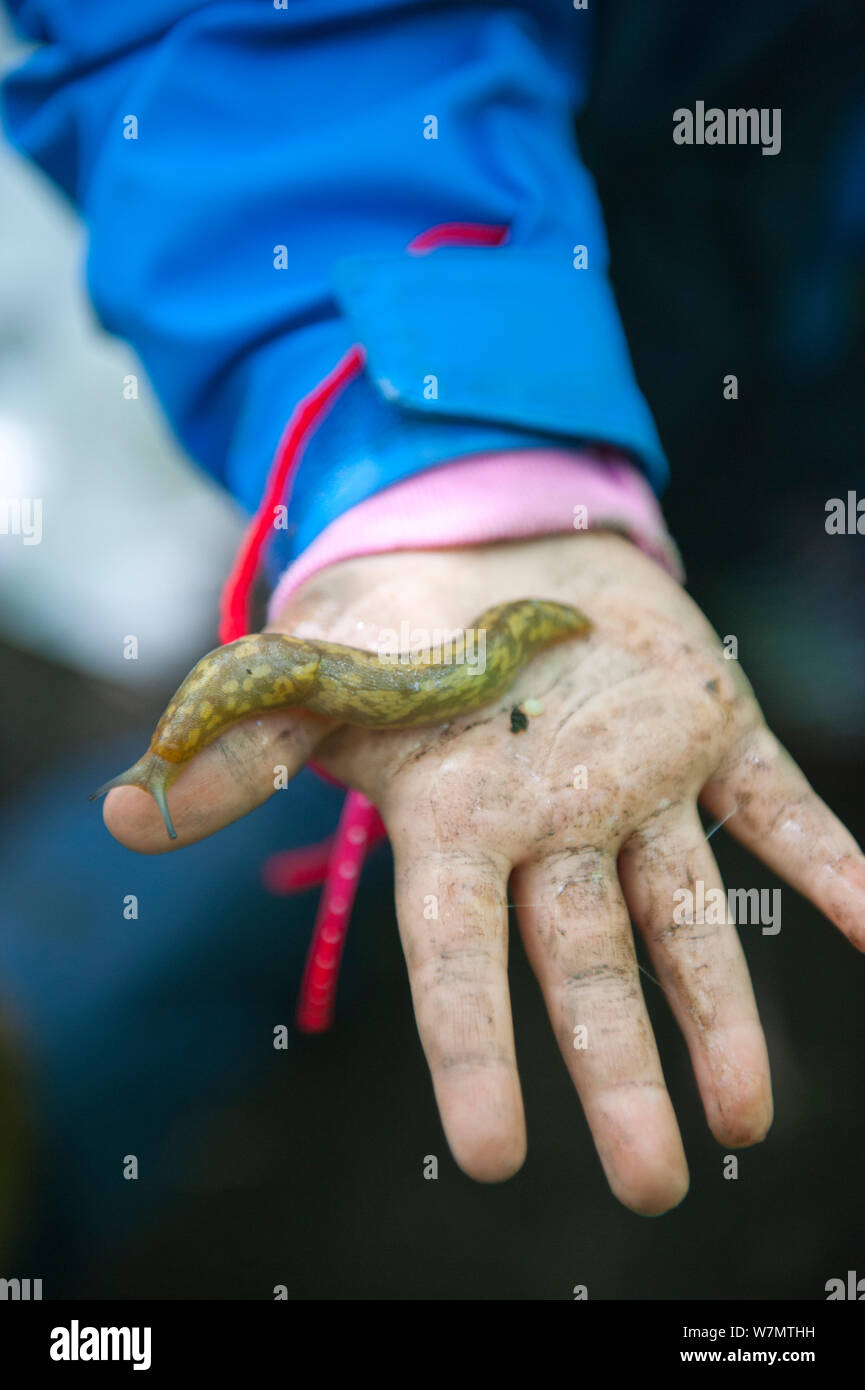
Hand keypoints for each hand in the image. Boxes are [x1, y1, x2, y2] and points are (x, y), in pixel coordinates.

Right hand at [105, 533, 864, 1212]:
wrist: (485, 549)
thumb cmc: (385, 629)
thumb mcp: (306, 677)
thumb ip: (240, 749)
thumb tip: (131, 817)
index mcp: (458, 821)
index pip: (457, 952)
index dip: (471, 1045)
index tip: (491, 1152)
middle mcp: (555, 826)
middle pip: (585, 963)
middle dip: (617, 1069)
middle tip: (652, 1182)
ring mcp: (642, 784)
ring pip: (684, 912)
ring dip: (722, 1007)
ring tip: (747, 1117)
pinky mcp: (712, 731)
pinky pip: (782, 807)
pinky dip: (830, 864)